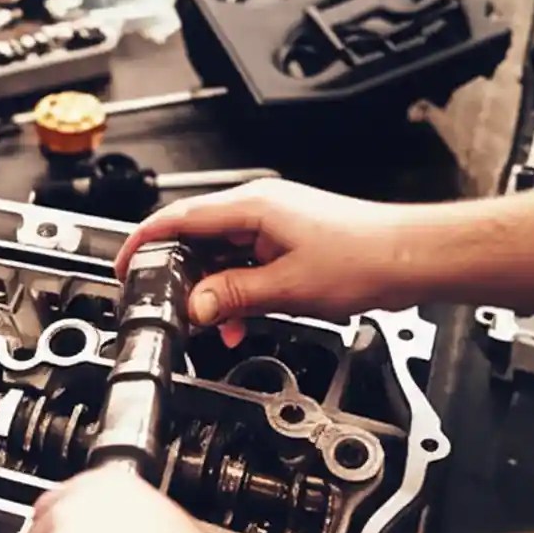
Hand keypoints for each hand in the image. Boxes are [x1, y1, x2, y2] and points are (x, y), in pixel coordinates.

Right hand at [115, 179, 415, 346]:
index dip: (143, 242)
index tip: (123, 266)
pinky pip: (241, 263)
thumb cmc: (363, 259)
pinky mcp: (284, 240)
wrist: (409, 258)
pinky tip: (236, 319)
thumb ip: (230, 296)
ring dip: (209, 290)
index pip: (177, 218)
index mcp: (250, 207)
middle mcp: (257, 207)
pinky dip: (232, 290)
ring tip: (210, 325)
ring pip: (218, 255)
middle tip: (166, 308)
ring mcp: (271, 223)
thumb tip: (192, 306)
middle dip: (178, 277)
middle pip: (194, 238)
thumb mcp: (285, 288)